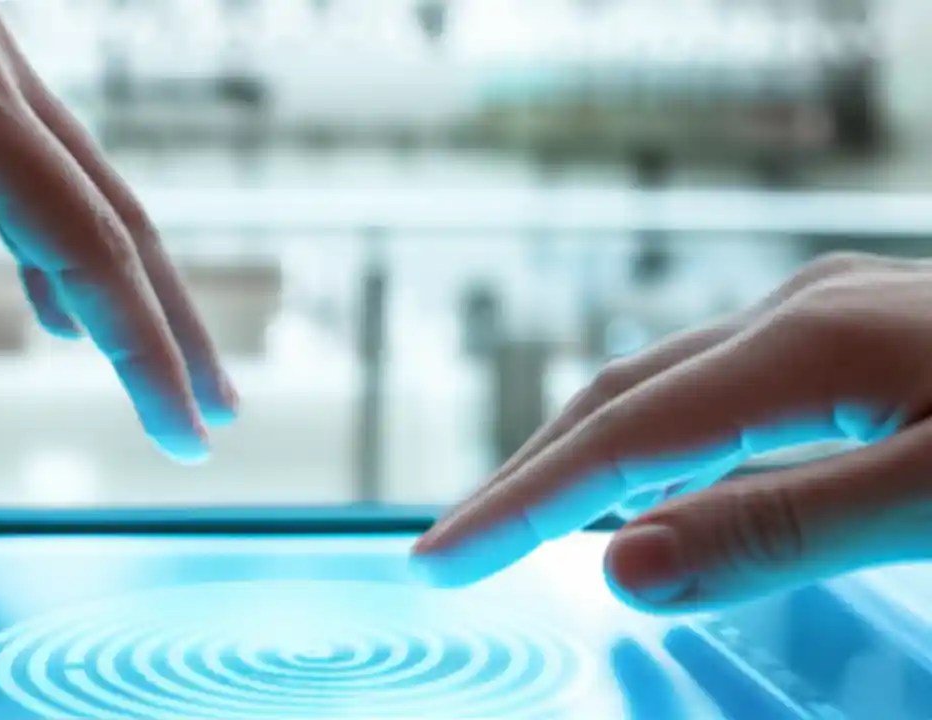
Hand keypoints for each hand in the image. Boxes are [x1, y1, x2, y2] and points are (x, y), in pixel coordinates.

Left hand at [0, 0, 236, 460]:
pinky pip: (37, 159)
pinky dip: (59, 240)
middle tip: (215, 412)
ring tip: (161, 365)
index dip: (142, 347)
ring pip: (89, 184)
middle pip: (121, 214)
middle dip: (171, 323)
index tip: (181, 432)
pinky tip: (51, 299)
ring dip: (129, 282)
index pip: (84, 243)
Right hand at [412, 252, 931, 612]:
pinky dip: (661, 441)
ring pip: (665, 386)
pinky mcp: (852, 327)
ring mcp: (828, 309)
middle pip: (621, 398)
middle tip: (453, 547)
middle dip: (529, 475)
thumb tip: (625, 568)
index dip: (520, 502)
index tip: (437, 559)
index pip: (622, 437)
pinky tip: (656, 476)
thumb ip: (786, 530)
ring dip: (588, 455)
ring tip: (528, 519)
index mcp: (811, 344)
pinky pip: (719, 385)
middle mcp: (800, 310)